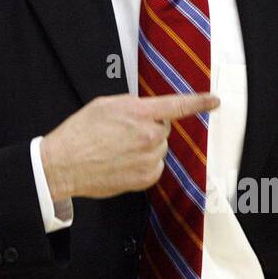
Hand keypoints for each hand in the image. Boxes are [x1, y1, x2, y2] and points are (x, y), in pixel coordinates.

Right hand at [39, 92, 219, 201]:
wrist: (64, 164)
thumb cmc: (80, 133)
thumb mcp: (105, 105)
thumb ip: (133, 105)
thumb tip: (146, 112)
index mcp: (139, 113)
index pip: (177, 105)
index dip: (198, 102)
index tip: (213, 100)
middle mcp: (149, 136)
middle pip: (163, 129)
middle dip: (148, 128)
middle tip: (121, 133)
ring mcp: (149, 159)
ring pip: (158, 149)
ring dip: (145, 148)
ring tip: (117, 150)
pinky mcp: (146, 178)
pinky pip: (154, 166)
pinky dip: (143, 164)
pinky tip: (121, 163)